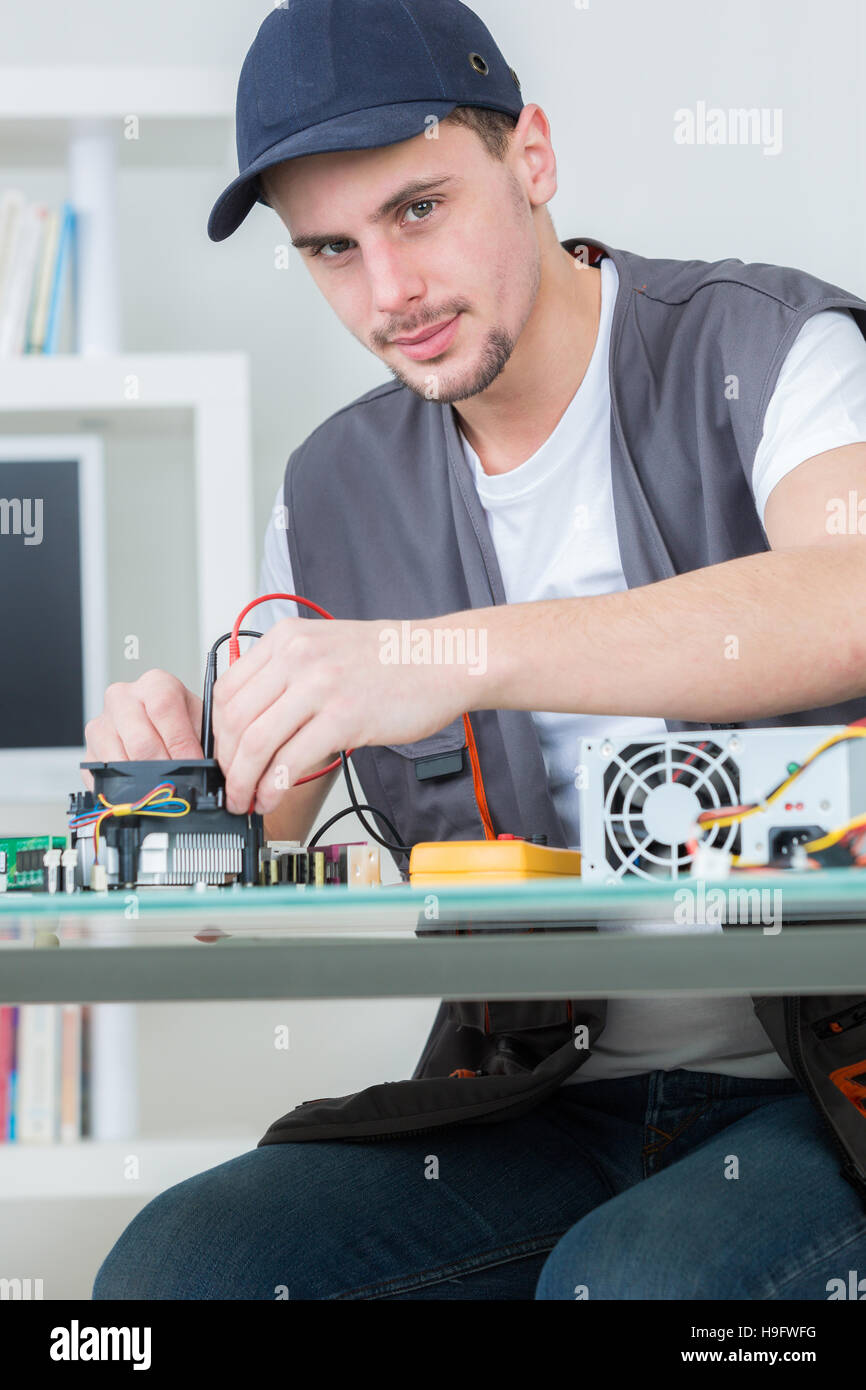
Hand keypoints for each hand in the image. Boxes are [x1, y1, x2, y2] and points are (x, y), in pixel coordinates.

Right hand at [83, 671, 203, 790]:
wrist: (168, 738)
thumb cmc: (188, 730)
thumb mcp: (203, 727)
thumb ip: (203, 740)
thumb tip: (200, 765)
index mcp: (155, 684)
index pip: (163, 706)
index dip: (180, 741)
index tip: (191, 763)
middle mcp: (123, 697)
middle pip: (140, 739)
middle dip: (163, 766)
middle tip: (178, 780)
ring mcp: (102, 723)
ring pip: (120, 759)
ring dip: (143, 778)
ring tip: (161, 783)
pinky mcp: (90, 750)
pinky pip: (104, 774)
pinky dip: (124, 786)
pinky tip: (141, 785)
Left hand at [211, 617, 473, 815]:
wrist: (443, 659)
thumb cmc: (392, 660)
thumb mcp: (326, 649)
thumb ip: (289, 675)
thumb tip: (255, 722)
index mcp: (287, 639)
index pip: (227, 689)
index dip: (218, 734)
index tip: (225, 758)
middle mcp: (297, 657)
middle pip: (235, 719)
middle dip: (226, 764)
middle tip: (231, 787)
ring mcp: (320, 685)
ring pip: (256, 742)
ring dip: (244, 781)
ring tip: (247, 800)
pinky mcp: (344, 717)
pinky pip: (291, 760)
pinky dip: (273, 787)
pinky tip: (272, 798)